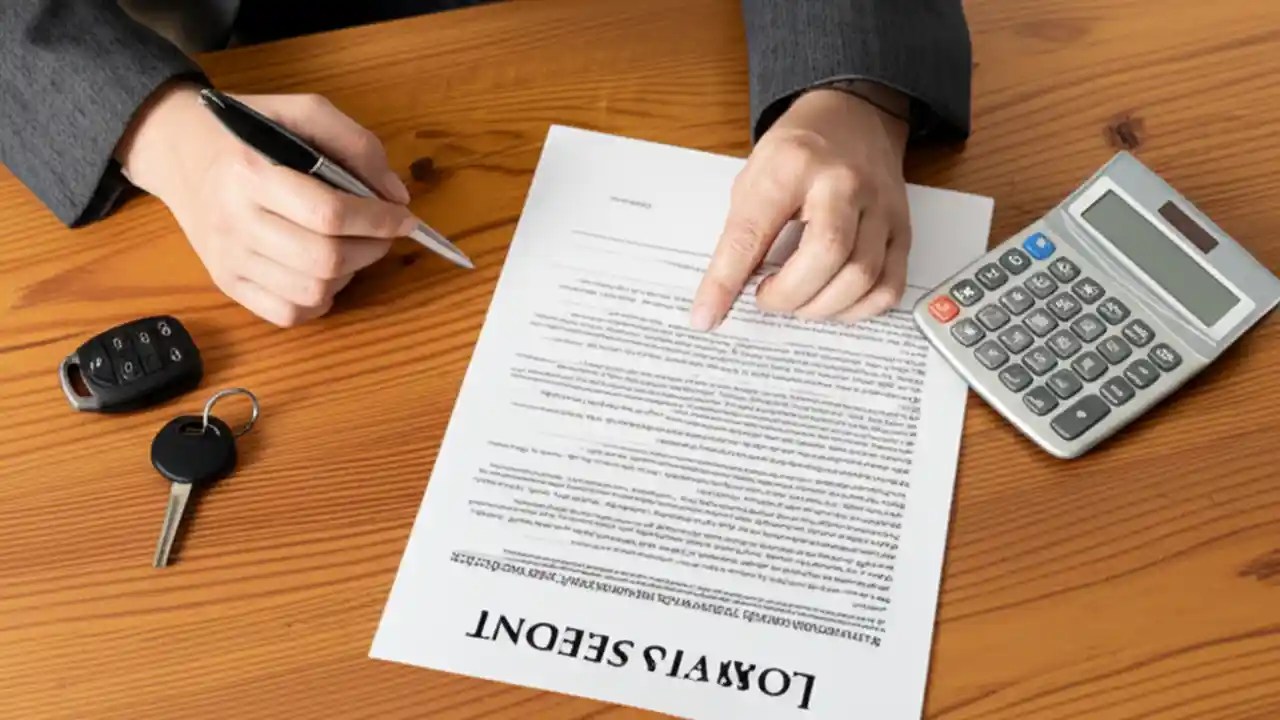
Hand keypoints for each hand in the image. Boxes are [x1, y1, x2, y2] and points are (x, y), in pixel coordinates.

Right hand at [114, 82, 414, 326]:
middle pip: (325, 258)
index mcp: (251, 172)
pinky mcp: (226, 283)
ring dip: (351, 274)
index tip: (404, 216)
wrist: (178, 150)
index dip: (378, 220)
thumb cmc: (247, 131)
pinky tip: (325, 272)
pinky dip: (321, 300)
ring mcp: (229, 258)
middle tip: (384, 233)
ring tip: (353, 247)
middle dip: (373, 248)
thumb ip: (355, 144)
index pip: (328, 213)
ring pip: (312, 292)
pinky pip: (288, 314)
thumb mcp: (300, 110)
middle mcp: (235, 221)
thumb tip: (395, 195)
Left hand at [691, 86, 911, 330]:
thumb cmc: (798, 152)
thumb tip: (721, 301)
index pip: (753, 233)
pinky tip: (833, 302)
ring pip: (862, 276)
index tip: (706, 316)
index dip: (726, 282)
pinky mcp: (902, 228)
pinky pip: (889, 286)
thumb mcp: (755, 178)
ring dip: (821, 307)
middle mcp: (843, 183)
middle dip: (789, 296)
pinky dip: (858, 309)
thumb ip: (742, 236)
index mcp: (792, 165)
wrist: (855, 115)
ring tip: (798, 300)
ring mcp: (880, 207)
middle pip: (826, 255)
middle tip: (767, 298)